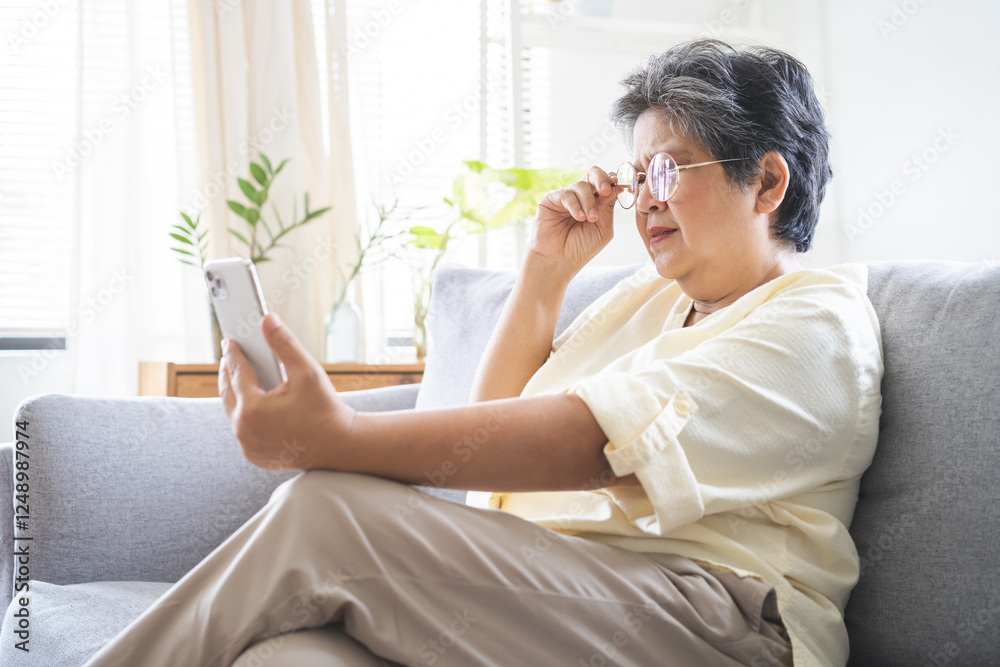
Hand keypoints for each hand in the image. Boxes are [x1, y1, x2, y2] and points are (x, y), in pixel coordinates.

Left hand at [218, 313, 355, 470]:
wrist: (339, 446)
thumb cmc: (325, 409)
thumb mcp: (307, 372)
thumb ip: (284, 343)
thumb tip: (267, 320)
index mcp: (252, 408)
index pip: (236, 372)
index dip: (233, 353)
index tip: (229, 341)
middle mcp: (244, 429)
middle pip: (227, 393)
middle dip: (228, 372)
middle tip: (230, 357)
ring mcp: (247, 445)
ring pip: (233, 412)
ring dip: (235, 393)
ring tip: (239, 376)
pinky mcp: (254, 454)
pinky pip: (242, 429)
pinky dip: (244, 414)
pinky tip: (252, 402)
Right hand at [529, 166, 618, 277]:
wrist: (559, 261)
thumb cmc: (581, 248)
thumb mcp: (603, 228)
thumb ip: (608, 207)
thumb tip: (615, 185)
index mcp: (597, 202)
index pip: (607, 183)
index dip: (614, 181)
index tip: (621, 185)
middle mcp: (582, 197)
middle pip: (594, 173)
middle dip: (602, 179)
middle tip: (605, 190)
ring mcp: (566, 197)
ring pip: (582, 185)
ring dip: (589, 202)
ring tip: (589, 219)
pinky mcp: (551, 200)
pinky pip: (566, 194)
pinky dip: (575, 205)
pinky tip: (578, 218)